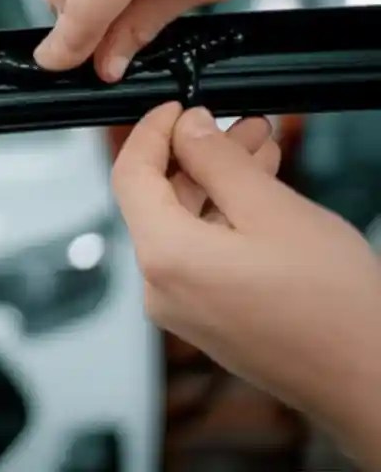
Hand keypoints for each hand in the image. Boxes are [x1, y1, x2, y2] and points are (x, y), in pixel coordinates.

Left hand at [114, 103, 380, 466]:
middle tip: (241, 124)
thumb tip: (186, 128)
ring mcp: (182, 308)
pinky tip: (260, 195)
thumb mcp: (273, 210)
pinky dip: (224, 219)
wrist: (368, 379)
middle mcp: (160, 288)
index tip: (175, 107)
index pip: (129, 176)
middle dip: (199, 155)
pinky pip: (201, 254)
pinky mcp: (207, 319)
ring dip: (218, 184)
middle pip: (159, 200)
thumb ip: (218, 162)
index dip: (151, 132)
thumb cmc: (333, 308)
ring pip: (185, 225)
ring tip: (261, 149)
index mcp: (164, 258)